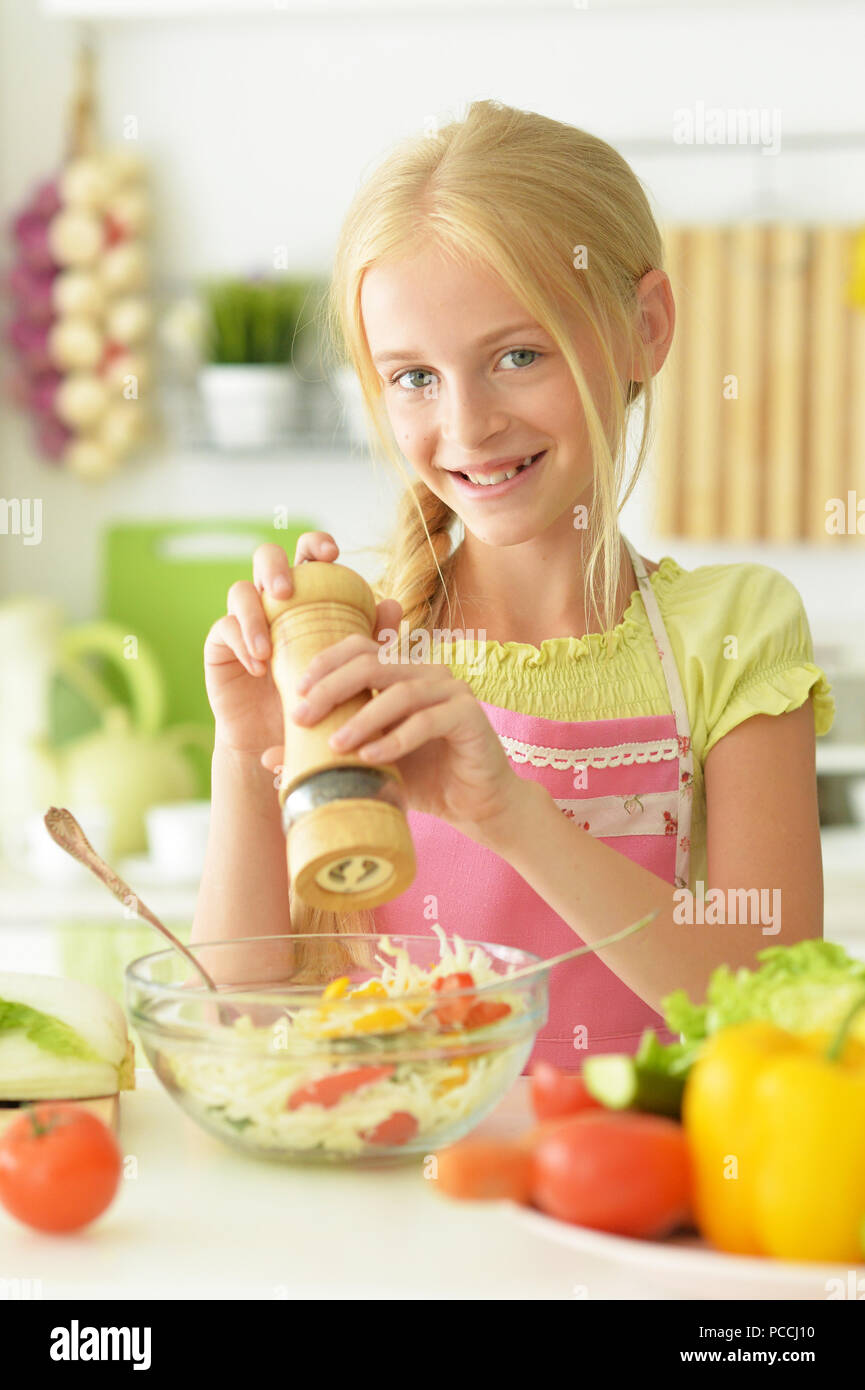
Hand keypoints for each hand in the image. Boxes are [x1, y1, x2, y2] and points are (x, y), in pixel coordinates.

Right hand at [204, 532, 402, 758]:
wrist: (286, 741)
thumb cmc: (324, 698)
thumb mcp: (352, 669)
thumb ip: (372, 638)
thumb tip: (393, 605)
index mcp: (306, 595)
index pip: (308, 555)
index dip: (316, 543)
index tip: (332, 553)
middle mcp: (272, 600)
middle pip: (266, 557)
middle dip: (275, 567)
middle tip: (285, 591)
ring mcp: (243, 618)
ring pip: (240, 591)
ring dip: (254, 614)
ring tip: (269, 648)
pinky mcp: (220, 644)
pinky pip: (225, 629)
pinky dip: (242, 643)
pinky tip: (259, 666)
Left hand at [259, 631, 524, 847]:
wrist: (477, 804)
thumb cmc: (423, 778)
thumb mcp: (367, 762)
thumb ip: (327, 753)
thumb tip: (267, 757)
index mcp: (401, 672)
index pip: (359, 648)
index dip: (325, 662)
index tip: (295, 691)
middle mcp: (427, 672)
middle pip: (372, 664)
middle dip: (332, 688)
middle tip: (301, 717)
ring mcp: (451, 690)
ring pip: (399, 692)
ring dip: (362, 718)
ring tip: (335, 745)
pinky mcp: (470, 716)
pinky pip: (428, 721)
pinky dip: (396, 739)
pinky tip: (373, 756)